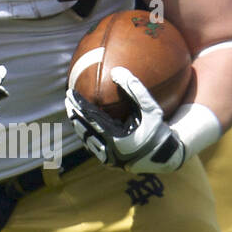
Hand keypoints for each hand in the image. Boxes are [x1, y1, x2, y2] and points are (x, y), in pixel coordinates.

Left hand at [65, 67, 185, 172]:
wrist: (164, 156)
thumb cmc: (157, 130)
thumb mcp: (150, 108)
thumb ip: (135, 89)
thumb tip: (116, 71)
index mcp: (117, 139)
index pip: (91, 120)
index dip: (79, 107)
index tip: (70, 93)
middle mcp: (109, 151)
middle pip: (84, 130)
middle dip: (74, 114)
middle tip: (67, 98)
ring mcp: (107, 158)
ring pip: (86, 139)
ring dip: (78, 124)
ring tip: (72, 110)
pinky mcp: (108, 161)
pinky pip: (92, 145)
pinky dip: (85, 133)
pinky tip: (82, 123)